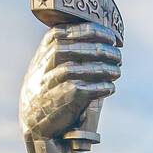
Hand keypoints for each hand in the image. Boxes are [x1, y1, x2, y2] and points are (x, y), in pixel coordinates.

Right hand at [19, 23, 120, 142]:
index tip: (110, 36)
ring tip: (117, 71)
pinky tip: (110, 87)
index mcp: (42, 53)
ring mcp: (52, 84)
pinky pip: (84, 91)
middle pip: (72, 49)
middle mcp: (44, 66)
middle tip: (118, 54)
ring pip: (77, 70)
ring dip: (103, 69)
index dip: (88, 31)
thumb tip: (102, 40)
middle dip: (100, 49)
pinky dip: (101, 88)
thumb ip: (66, 51)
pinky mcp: (62, 101)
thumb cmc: (49, 88)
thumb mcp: (49, 65)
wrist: (35, 121)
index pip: (61, 33)